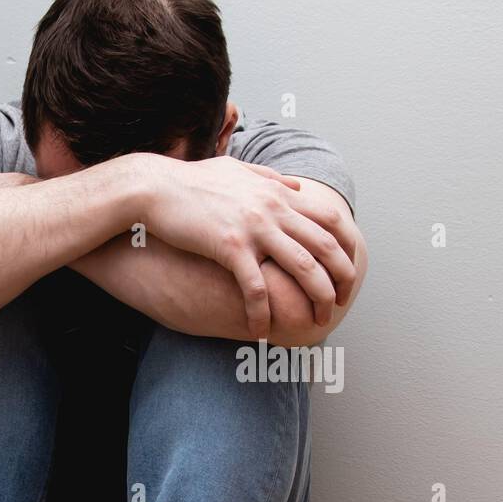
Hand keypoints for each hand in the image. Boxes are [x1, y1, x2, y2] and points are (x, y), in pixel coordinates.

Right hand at [138, 154, 359, 338]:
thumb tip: (296, 185)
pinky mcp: (230, 248)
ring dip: (318, 299)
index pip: (331, 218)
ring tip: (318, 321)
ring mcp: (254, 228)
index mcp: (278, 192)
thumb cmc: (192, 180)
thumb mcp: (237, 170)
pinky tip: (262, 331)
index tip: (348, 267)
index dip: (348, 246)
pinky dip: (264, 314)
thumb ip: (270, 177)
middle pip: (327, 247)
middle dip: (343, 278)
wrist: (154, 187)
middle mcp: (274, 209)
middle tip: (342, 301)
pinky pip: (257, 288)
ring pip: (304, 269)